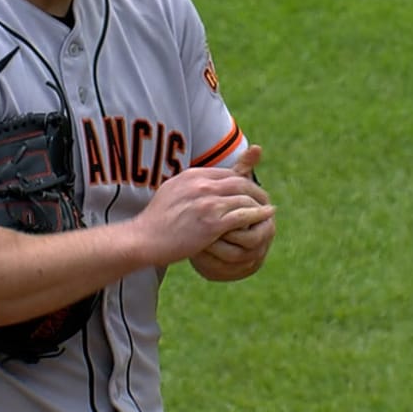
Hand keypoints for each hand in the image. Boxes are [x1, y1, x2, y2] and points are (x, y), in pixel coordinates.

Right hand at [132, 147, 274, 267]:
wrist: (144, 239)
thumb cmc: (156, 221)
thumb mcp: (172, 191)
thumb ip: (191, 185)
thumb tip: (204, 182)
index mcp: (192, 175)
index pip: (227, 173)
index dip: (243, 180)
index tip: (251, 189)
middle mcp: (201, 185)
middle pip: (239, 182)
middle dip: (256, 190)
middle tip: (265, 199)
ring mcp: (207, 203)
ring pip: (244, 198)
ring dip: (260, 204)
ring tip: (269, 211)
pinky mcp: (212, 223)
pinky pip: (243, 216)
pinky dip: (257, 216)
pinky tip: (265, 219)